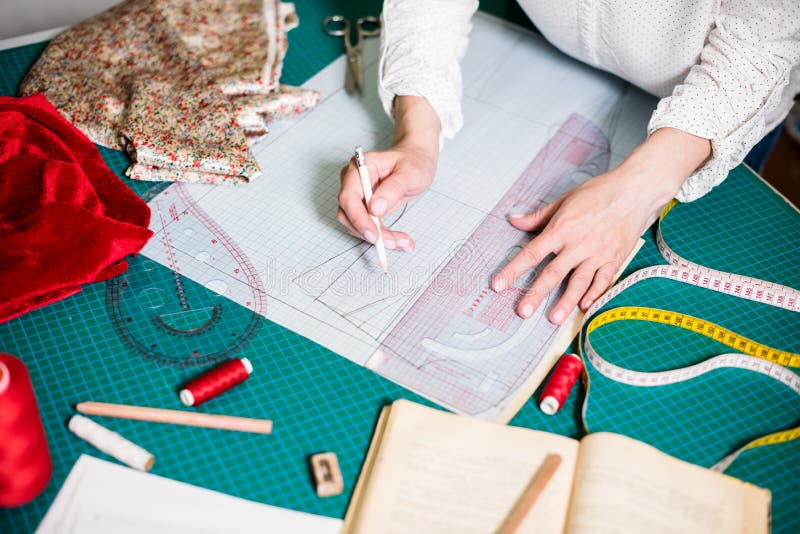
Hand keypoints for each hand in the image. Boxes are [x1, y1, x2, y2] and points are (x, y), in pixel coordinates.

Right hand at [337, 96, 440, 250]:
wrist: (416, 159)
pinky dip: (383, 236)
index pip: (348, 197)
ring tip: (403, 242)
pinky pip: (368, 226)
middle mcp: (353, 181)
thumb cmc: (414, 161)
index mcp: (360, 168)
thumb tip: (375, 209)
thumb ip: (392, 189)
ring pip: (357, 224)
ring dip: (379, 237)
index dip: (358, 219)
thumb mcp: (410, 173)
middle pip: (349, 214)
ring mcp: (357, 195)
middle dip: (370, 232)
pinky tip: (401, 241)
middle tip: (394, 243)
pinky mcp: (364, 207)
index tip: (374, 235)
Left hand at [492, 127, 710, 323]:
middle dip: (536, 294)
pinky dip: (594, 294)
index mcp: (561, 228)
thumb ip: (538, 216)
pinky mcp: (615, 258)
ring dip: (566, 302)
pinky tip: (584, 306)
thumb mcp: (564, 200)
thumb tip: (513, 219)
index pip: (532, 253)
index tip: (498, 284)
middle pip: (553, 273)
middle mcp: (578, 243)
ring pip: (579, 282)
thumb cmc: (598, 192)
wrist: (635, 190)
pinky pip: (603, 280)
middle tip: (523, 312)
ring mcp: (597, 253)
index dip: (513, 270)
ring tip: (553, 319)